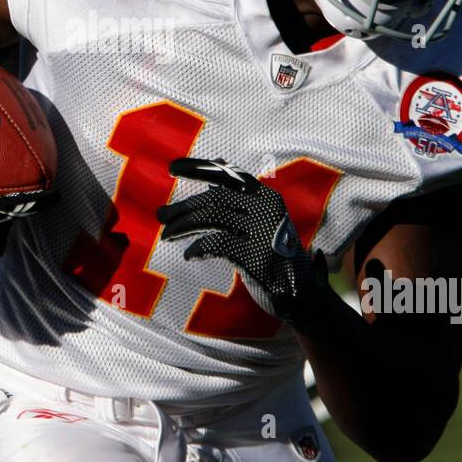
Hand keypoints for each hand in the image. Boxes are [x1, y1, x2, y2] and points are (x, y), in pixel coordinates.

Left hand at [158, 157, 329, 324]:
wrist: (300, 294)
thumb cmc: (271, 254)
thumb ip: (238, 199)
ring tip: (167, 235)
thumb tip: (216, 167)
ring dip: (184, 226)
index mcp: (266, 197)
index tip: (172, 168)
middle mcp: (267, 208)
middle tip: (161, 215)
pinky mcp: (257, 256)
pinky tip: (189, 254)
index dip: (198, 168)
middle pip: (216, 198)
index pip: (227, 175)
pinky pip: (218, 244)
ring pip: (213, 218)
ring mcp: (264, 231)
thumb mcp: (257, 222)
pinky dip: (199, 248)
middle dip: (185, 207)